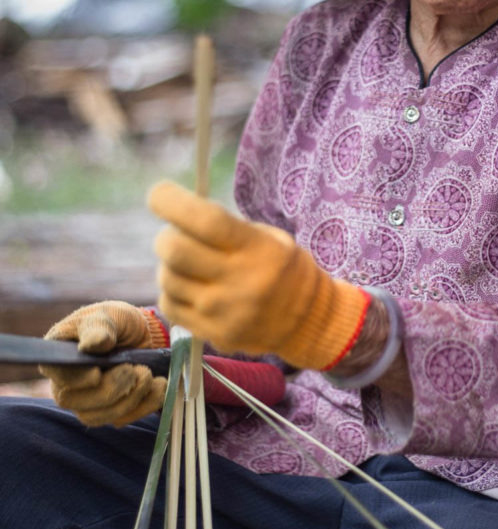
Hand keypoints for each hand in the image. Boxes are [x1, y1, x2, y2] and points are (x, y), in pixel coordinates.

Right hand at [41, 301, 167, 426]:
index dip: (75, 379)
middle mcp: (66, 384)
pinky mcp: (108, 413)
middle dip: (110, 388)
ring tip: (148, 374)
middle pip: (75, 402)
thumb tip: (94, 343)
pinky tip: (159, 386)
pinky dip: (144, 404)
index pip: (56, 374)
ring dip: (129, 398)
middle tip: (135, 368)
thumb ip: (100, 328)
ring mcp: (86, 403)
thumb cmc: (116, 322)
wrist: (140, 335)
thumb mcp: (109, 315)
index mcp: (60, 356)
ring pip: (98, 417)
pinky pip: (122, 420)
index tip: (97, 373)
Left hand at [148, 181, 368, 369]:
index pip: (205, 221)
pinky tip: (192, 289)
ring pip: (167, 278)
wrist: (307, 321)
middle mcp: (238, 282)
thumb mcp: (269, 238)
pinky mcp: (212, 334)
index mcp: (255, 249)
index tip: (160, 193)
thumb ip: (228, 228)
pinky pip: (169, 305)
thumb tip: (179, 213)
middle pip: (174, 250)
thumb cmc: (283, 269)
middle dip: (167, 236)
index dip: (173, 202)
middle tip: (177, 236)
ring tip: (191, 266)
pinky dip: (173, 292)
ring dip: (171, 266)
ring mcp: (222, 312)